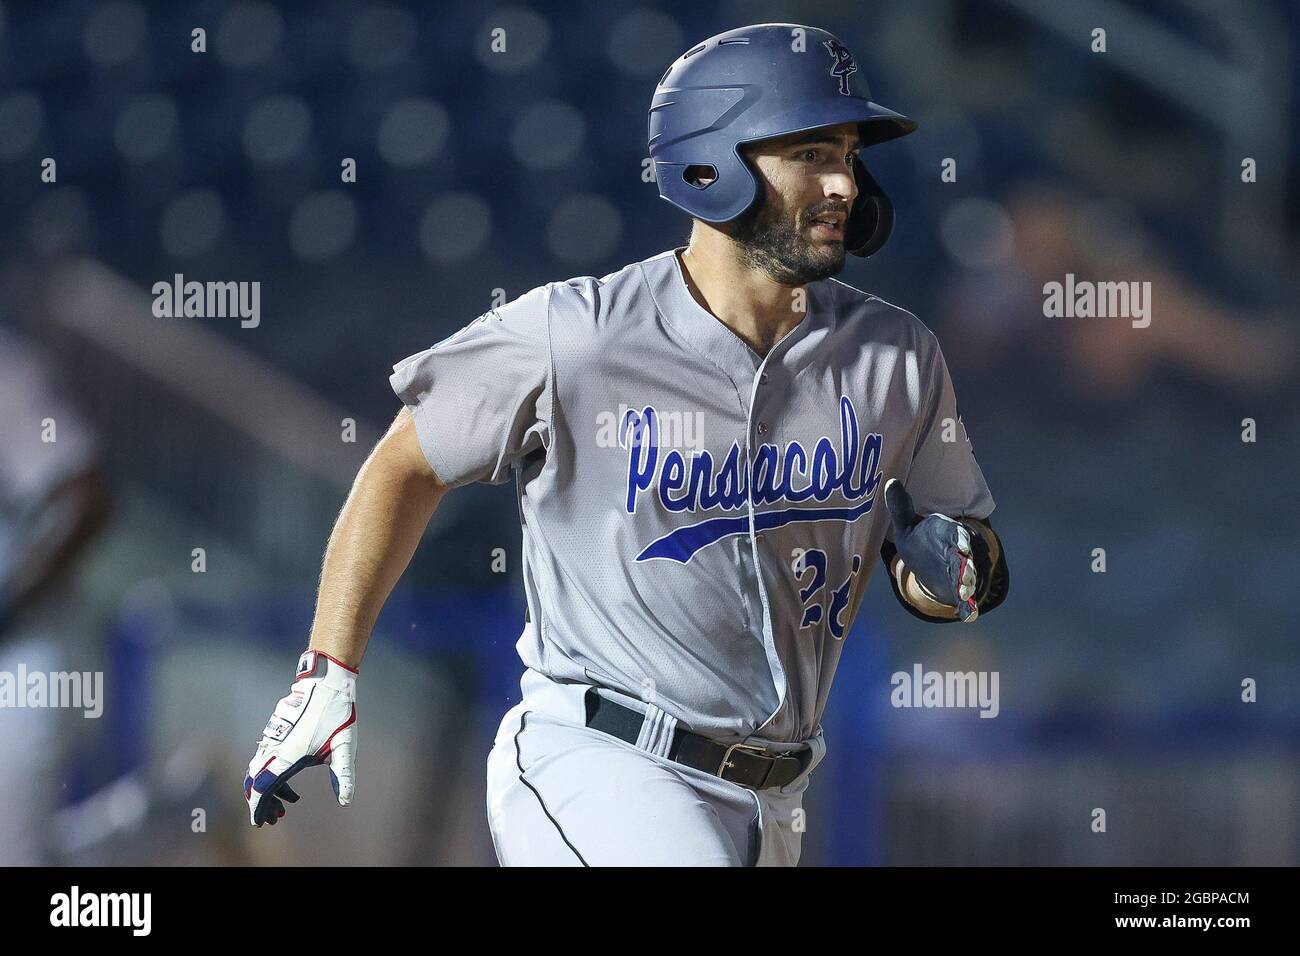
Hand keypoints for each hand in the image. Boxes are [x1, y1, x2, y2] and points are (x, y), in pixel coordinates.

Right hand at [244, 650, 356, 826]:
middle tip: (277, 817)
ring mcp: (273, 737)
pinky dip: (269, 774)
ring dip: (267, 789)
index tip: (259, 823)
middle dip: (263, 803)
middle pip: (257, 782)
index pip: (263, 788)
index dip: (258, 807)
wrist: (327, 683)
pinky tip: (289, 782)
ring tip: (287, 803)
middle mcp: (275, 747)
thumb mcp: (345, 746)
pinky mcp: (275, 731)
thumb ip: (343, 774)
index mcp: (288, 755)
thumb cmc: (337, 714)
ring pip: (259, 770)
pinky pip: (264, 758)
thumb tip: (345, 801)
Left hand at [884, 478, 978, 621]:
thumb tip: (890, 483)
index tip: (962, 546)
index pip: (957, 534)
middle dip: (968, 566)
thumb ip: (900, 507)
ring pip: (971, 576)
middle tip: (967, 576)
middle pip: (968, 557)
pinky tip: (968, 614)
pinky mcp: (961, 587)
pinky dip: (969, 605)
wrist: (932, 563)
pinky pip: (968, 596)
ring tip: (965, 593)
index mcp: (948, 533)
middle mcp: (961, 550)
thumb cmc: (921, 540)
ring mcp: (964, 569)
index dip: (961, 540)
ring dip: (969, 584)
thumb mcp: (907, 525)